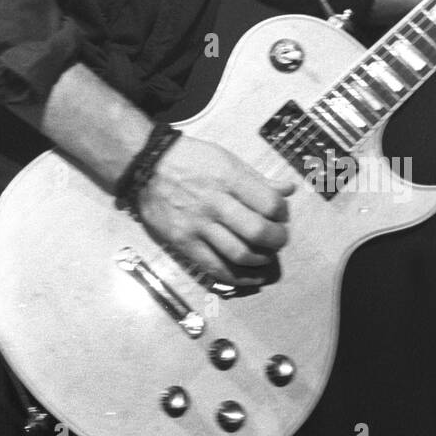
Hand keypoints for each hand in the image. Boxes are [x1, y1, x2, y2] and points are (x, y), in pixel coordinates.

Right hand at [136, 136, 294, 284]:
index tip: (280, 215)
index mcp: (228, 177)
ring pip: (240, 254)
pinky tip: (249, 275)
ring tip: (264, 254)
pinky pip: (215, 267)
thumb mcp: (225, 158)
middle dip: (277, 240)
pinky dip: (238, 276)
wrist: (146, 165)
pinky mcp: (183, 242)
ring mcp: (197, 225)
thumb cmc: (190, 158)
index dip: (282, 214)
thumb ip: (257, 178)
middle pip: (258, 232)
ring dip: (261, 259)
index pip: (270, 204)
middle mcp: (214, 202)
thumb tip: (289, 189)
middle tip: (278, 239)